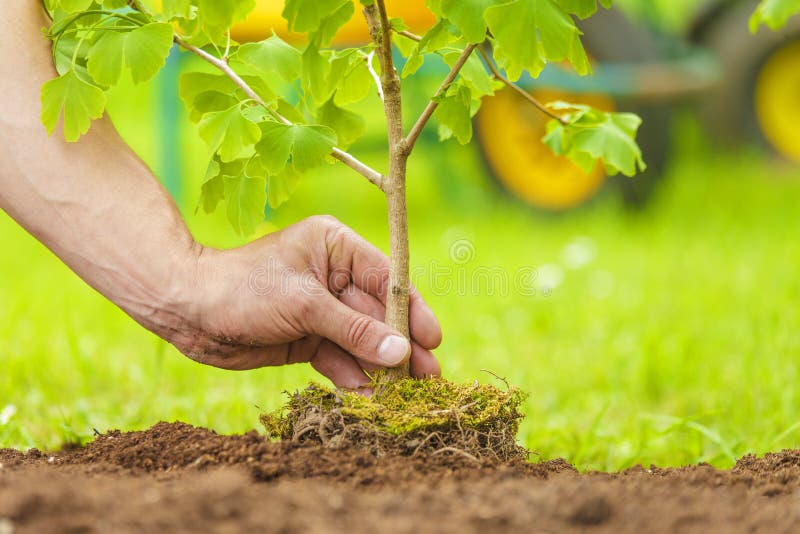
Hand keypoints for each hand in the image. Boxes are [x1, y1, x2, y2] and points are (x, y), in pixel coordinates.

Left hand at [170, 216, 441, 389]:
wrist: (188, 311)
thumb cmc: (245, 289)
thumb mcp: (305, 306)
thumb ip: (355, 330)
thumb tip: (401, 352)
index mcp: (336, 247)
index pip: (387, 278)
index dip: (412, 309)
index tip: (433, 339)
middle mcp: (334, 274)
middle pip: (378, 313)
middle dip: (399, 345)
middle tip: (428, 376)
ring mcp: (321, 307)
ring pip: (361, 338)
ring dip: (378, 365)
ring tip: (402, 392)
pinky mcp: (307, 335)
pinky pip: (338, 355)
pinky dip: (351, 374)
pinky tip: (367, 393)